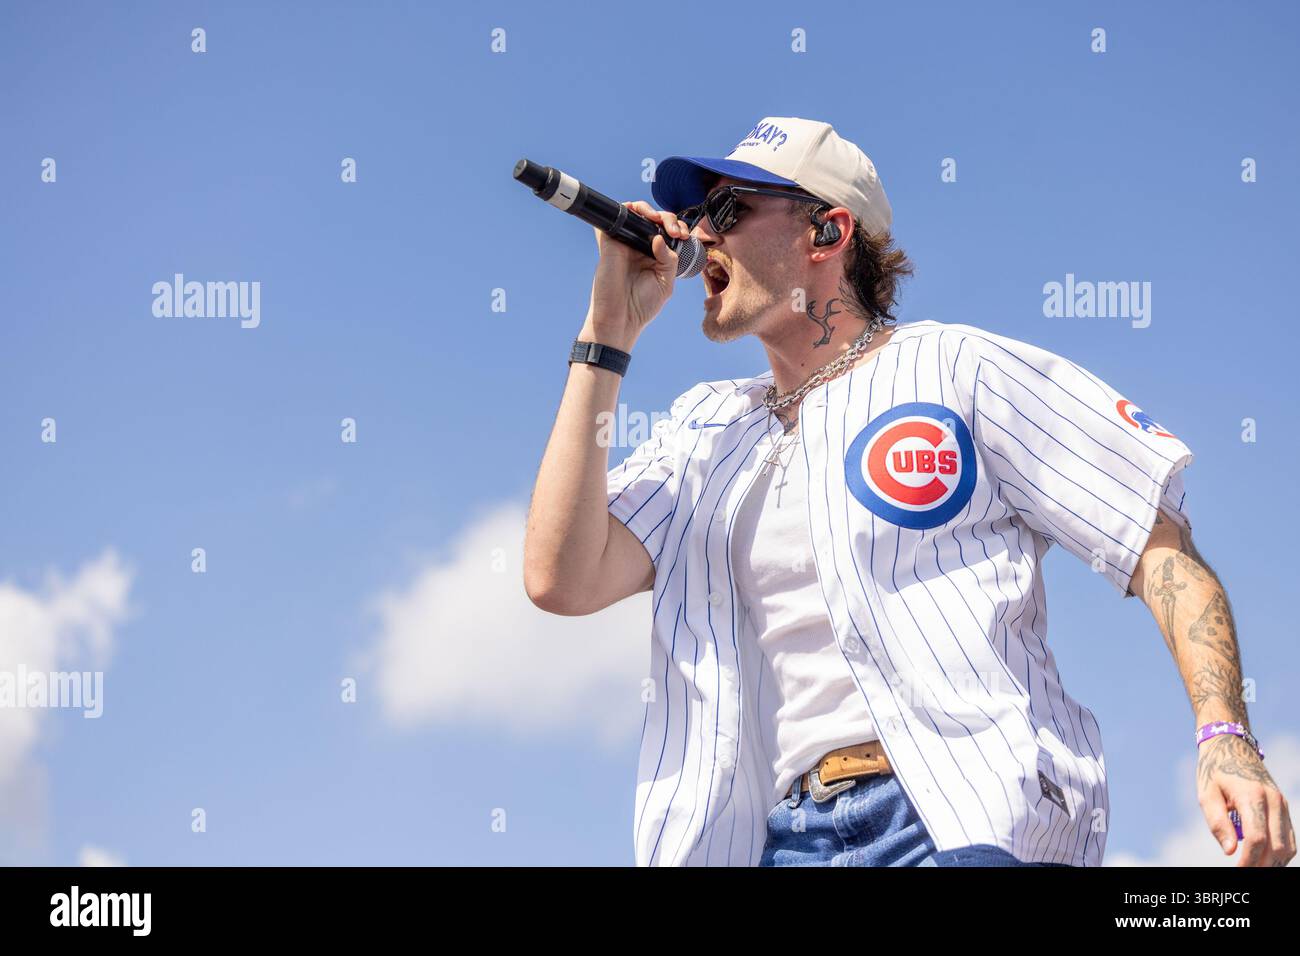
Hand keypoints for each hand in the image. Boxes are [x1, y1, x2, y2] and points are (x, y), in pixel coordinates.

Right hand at [583, 200, 691, 349]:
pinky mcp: (609, 243)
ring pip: (634, 213)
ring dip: (648, 209)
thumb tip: (660, 237)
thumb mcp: (666, 283)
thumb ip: (669, 259)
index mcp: (654, 256)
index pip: (667, 232)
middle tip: (674, 231)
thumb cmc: (642, 306)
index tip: (683, 236)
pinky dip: (625, 209)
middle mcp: (639, 247)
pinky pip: (614, 218)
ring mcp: (624, 243)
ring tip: (657, 220)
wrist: (620, 319)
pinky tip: (640, 216)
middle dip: (668, 218)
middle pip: (653, 219)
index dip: (677, 227)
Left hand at [1196, 734, 1294, 865]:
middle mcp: (1273, 800)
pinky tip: (1266, 860)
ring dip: (1274, 863)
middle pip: (1277, 846)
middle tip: (1245, 874)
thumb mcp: (1206, 794)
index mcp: (1252, 796)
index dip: (1248, 861)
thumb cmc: (1214, 771)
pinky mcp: (1283, 806)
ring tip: (1255, 868)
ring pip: (1288, 845)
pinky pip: (1289, 837)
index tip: (1237, 871)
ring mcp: (1282, 803)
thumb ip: (1218, 822)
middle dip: (1262, 865)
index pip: (1257, 839)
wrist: (1231, 745)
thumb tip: (1230, 851)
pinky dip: (1281, 853)